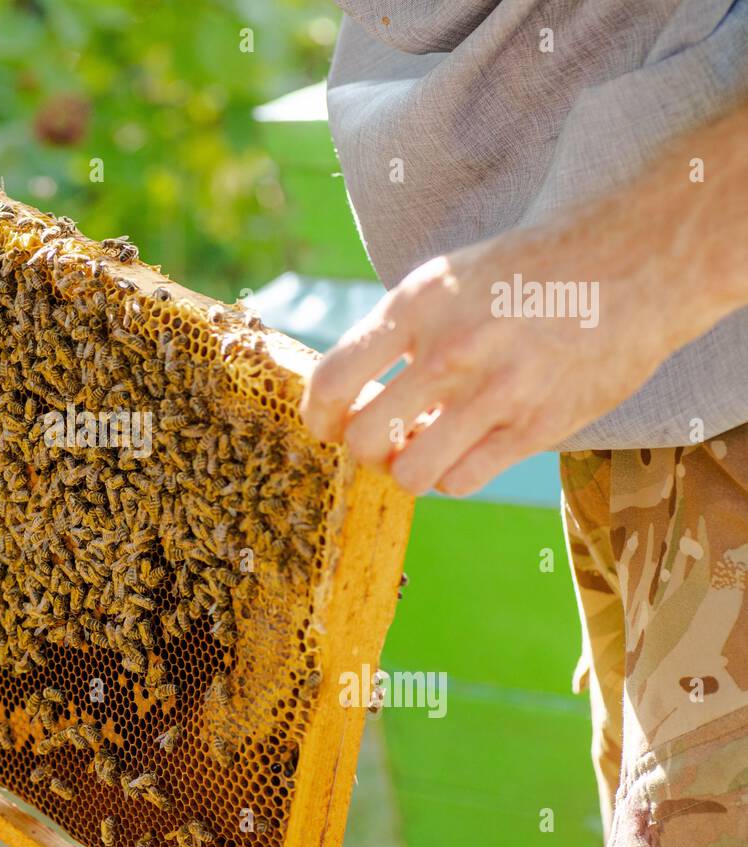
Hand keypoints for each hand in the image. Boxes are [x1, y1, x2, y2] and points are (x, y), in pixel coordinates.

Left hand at [301, 99, 747, 496]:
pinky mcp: (538, 425)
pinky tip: (463, 448)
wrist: (629, 263)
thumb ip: (394, 336)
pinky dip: (450, 475)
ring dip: (405, 469)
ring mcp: (497, 391)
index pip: (332, 379)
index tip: (328, 421)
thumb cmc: (523, 275)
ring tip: (422, 445)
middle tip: (384, 433)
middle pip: (364, 438)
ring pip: (409, 474)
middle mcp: (451, 349)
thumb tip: (345, 400)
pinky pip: (460, 481)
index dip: (318, 414)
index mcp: (417, 305)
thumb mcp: (445, 281)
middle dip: (362, 446)